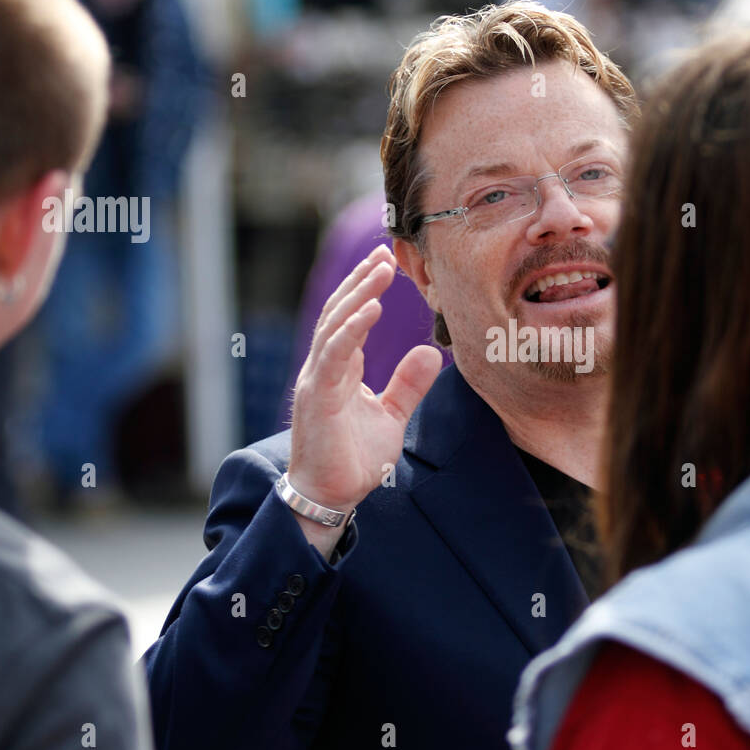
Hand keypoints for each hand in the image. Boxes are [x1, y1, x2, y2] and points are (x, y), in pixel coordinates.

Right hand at [287, 244, 441, 525]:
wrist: (332, 496)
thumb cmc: (354, 459)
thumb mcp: (392, 415)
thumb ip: (408, 384)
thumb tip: (432, 353)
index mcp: (340, 369)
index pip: (351, 319)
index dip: (367, 290)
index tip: (387, 263)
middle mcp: (325, 368)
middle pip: (341, 313)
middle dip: (361, 282)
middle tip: (385, 253)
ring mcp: (318, 380)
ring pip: (336, 326)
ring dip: (358, 295)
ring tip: (380, 271)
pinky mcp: (317, 396)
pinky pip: (334, 354)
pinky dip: (352, 329)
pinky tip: (372, 309)